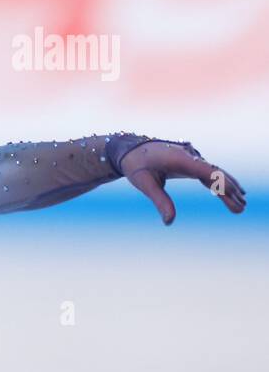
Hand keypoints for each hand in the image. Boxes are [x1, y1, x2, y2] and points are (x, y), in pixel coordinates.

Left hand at [119, 139, 246, 224]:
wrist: (130, 150)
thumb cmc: (136, 165)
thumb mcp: (144, 183)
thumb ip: (159, 201)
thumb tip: (169, 222)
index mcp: (179, 158)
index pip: (206, 171)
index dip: (221, 182)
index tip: (235, 194)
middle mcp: (189, 156)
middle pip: (214, 173)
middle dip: (229, 190)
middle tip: (241, 207)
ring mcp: (191, 158)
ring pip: (214, 173)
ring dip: (228, 188)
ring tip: (241, 205)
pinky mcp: (190, 162)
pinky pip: (208, 173)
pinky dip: (219, 184)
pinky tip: (231, 193)